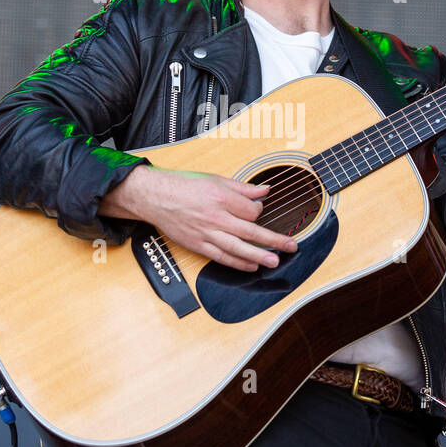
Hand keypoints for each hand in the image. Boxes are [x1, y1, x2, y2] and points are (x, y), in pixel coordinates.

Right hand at [100, 166, 297, 271]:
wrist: (155, 197)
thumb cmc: (183, 186)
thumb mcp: (215, 179)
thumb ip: (242, 187)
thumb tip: (264, 191)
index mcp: (220, 197)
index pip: (250, 210)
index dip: (259, 211)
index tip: (258, 210)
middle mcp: (215, 217)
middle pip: (250, 231)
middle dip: (273, 240)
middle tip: (290, 246)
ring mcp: (206, 233)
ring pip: (237, 248)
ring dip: (258, 256)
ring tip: (274, 261)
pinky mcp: (198, 245)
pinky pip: (221, 257)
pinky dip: (237, 263)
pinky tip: (250, 267)